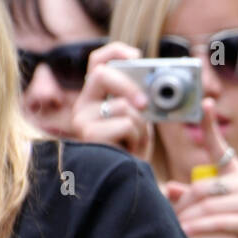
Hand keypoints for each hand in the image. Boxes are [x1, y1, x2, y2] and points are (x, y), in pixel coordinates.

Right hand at [70, 42, 153, 160]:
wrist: (123, 186)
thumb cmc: (131, 154)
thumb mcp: (138, 121)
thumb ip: (141, 102)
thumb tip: (155, 86)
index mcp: (94, 99)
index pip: (97, 62)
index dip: (115, 51)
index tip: (137, 54)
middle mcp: (82, 107)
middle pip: (102, 73)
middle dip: (129, 85)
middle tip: (145, 103)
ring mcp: (81, 121)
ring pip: (122, 105)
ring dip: (140, 125)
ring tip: (134, 143)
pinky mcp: (88, 136)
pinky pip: (125, 124)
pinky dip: (137, 138)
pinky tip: (129, 153)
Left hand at [165, 101, 237, 237]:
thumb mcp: (222, 205)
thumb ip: (196, 196)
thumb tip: (169, 188)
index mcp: (237, 173)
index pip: (220, 146)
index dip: (210, 125)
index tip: (205, 103)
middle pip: (202, 186)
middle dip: (182, 203)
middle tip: (170, 218)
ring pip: (207, 204)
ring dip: (186, 217)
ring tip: (175, 229)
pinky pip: (218, 221)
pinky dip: (199, 227)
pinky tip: (186, 233)